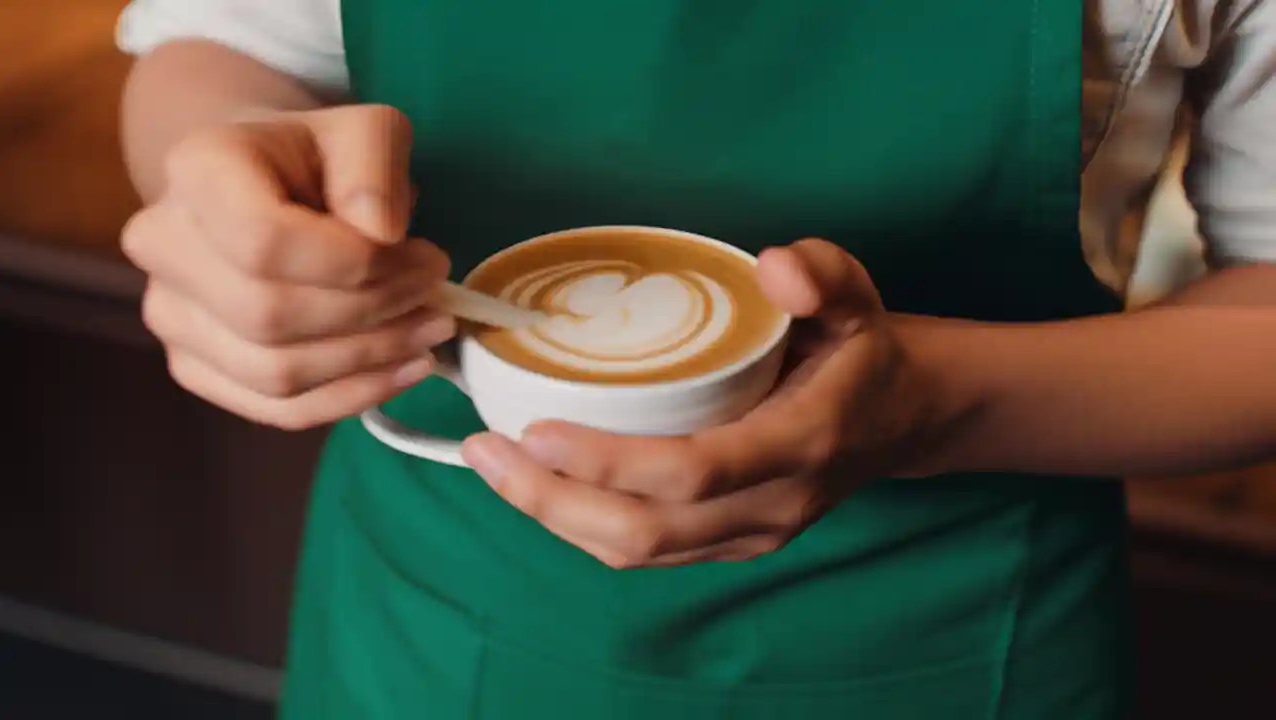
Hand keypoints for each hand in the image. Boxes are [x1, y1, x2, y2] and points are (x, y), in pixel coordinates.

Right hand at [122, 105, 452, 429]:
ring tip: (428, 337)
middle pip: (270, 315)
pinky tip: (398, 372)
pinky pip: (274, 408)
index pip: (266, 242)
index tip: (428, 259)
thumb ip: (375, 166)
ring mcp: (169, 313)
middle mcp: (162, 245)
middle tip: (439, 304)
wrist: (261, 182)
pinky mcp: (193, 365)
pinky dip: (347, 398)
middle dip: (374, 318)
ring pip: (274, 373)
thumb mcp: (365, 131)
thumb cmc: (318, 155)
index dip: (356, 266)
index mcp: (197, 170)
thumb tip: (381, 233)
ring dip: (368, 364)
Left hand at [462, 239, 961, 567]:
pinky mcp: (733, 543)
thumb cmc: (863, 347)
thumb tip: (771, 267)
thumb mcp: (856, 293)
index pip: (692, 472)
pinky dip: (584, 524)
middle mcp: (773, 505)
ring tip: (492, 464)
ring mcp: (752, 534)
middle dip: (552, 501)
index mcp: (801, 442)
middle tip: (481, 449)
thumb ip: (821, 274)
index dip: (607, 462)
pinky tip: (540, 484)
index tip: (534, 428)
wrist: (904, 416)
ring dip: (555, 518)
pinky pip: (649, 551)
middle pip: (646, 532)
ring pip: (639, 553)